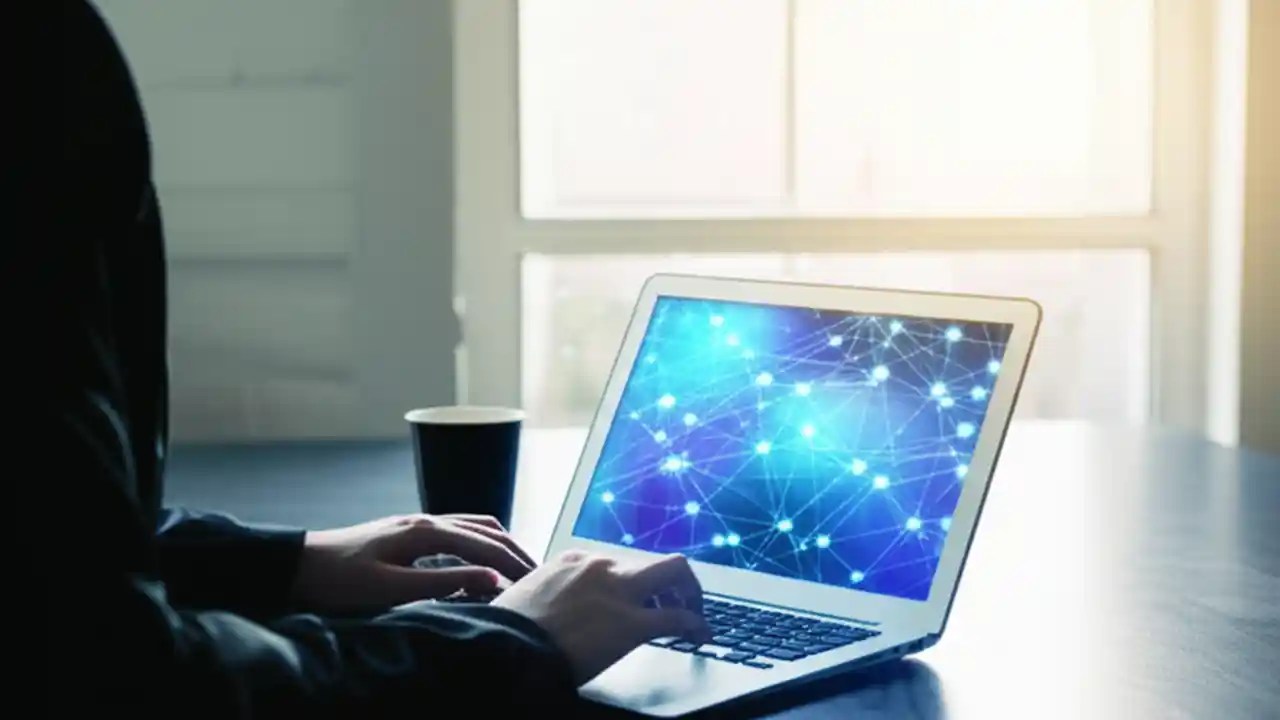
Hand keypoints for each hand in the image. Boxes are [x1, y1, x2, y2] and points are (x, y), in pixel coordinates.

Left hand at [290, 513, 536, 611]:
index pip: (486, 544)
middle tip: (543, 576)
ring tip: (522, 566)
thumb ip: (443, 582)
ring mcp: (419, 522)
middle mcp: (428, 519)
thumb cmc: (340, 581)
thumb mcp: (390, 589)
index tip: (539, 584)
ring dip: (503, 543)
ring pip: (476, 524)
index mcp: (427, 531)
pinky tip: (486, 558)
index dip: (515, 564)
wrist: (300, 565)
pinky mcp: (410, 531)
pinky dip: (483, 541)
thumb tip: (492, 579)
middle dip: (518, 551)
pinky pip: (460, 529)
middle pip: (487, 529)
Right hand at [492, 550, 711, 684]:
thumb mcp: (527, 597)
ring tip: (694, 615)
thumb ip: (551, 594)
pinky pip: (677, 617)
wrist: (507, 649)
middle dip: (672, 581)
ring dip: (690, 594)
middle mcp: (601, 566)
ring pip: (675, 573)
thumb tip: (556, 609)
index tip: (639, 596)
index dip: (635, 582)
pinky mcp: (632, 624)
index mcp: (574, 559)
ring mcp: (619, 592)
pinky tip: (700, 636)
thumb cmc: (509, 630)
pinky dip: (695, 624)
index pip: (619, 562)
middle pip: (653, 561)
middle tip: (678, 600)